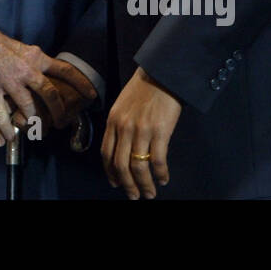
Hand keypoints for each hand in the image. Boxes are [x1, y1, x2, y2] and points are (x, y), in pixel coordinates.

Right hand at [0, 16, 94, 145]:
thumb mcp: (19, 48)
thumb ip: (33, 63)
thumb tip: (44, 76)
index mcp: (35, 57)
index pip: (64, 70)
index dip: (80, 83)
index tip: (92, 95)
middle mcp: (25, 69)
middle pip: (50, 94)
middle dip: (59, 113)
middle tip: (61, 123)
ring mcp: (8, 80)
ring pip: (29, 108)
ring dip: (34, 123)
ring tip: (34, 131)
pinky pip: (2, 115)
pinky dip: (6, 129)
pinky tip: (9, 137)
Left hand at [100, 66, 181, 199]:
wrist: (162, 73)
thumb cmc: (144, 89)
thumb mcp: (123, 105)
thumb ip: (120, 125)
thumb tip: (123, 148)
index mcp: (113, 121)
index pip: (106, 153)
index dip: (110, 172)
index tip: (116, 184)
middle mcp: (124, 127)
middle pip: (120, 165)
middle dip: (127, 185)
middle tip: (135, 196)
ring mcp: (141, 130)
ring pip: (138, 167)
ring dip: (144, 184)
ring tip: (150, 193)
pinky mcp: (160, 131)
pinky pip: (157, 160)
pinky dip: (160, 174)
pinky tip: (163, 179)